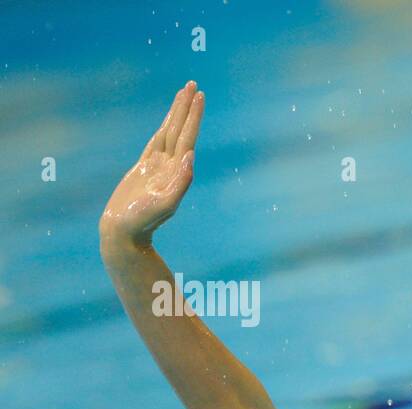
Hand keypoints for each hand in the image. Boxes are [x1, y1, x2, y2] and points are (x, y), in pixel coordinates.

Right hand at [100, 81, 204, 247]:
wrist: (124, 233)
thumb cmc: (143, 222)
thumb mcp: (165, 204)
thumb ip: (180, 182)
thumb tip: (191, 157)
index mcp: (177, 171)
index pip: (187, 137)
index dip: (193, 116)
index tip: (199, 96)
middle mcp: (170, 166)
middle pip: (180, 129)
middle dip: (187, 108)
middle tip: (193, 85)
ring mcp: (158, 167)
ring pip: (169, 133)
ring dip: (176, 114)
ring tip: (184, 94)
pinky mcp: (144, 169)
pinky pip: (156, 143)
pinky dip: (163, 129)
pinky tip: (168, 121)